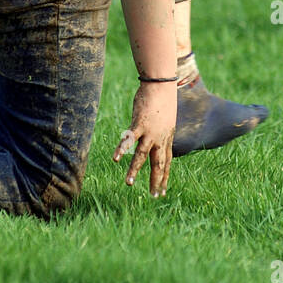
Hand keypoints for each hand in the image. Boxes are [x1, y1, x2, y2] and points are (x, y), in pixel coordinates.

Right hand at [113, 82, 175, 196]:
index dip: (165, 177)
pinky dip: (122, 149)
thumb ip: (161, 131)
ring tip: (129, 184)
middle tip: (154, 197)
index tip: (163, 191)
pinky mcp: (140, 124)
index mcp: (166, 138)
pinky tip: (116, 158)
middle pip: (158, 164)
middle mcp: (160, 139)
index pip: (167, 162)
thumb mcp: (166, 119)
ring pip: (142, 155)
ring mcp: (150, 132)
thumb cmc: (163, 99)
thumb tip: (157, 137)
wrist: (162, 85)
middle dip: (156, 181)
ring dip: (135, 170)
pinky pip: (130, 140)